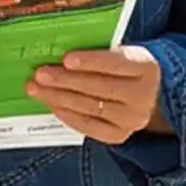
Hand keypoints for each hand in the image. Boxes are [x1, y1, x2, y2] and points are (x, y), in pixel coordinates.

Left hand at [25, 45, 169, 144]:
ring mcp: (132, 119)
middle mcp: (143, 96)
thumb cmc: (125, 65)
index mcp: (146, 67)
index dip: (90, 61)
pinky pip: (89, 126)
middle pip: (100, 87)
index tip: (66, 59)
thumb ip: (98, 50)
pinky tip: (52, 104)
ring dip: (59, 98)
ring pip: (91, 108)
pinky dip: (68, 115)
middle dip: (66, 81)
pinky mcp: (120, 135)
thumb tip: (60, 51)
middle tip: (40, 74)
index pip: (116, 63)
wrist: (148, 92)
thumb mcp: (121, 50)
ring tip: (37, 89)